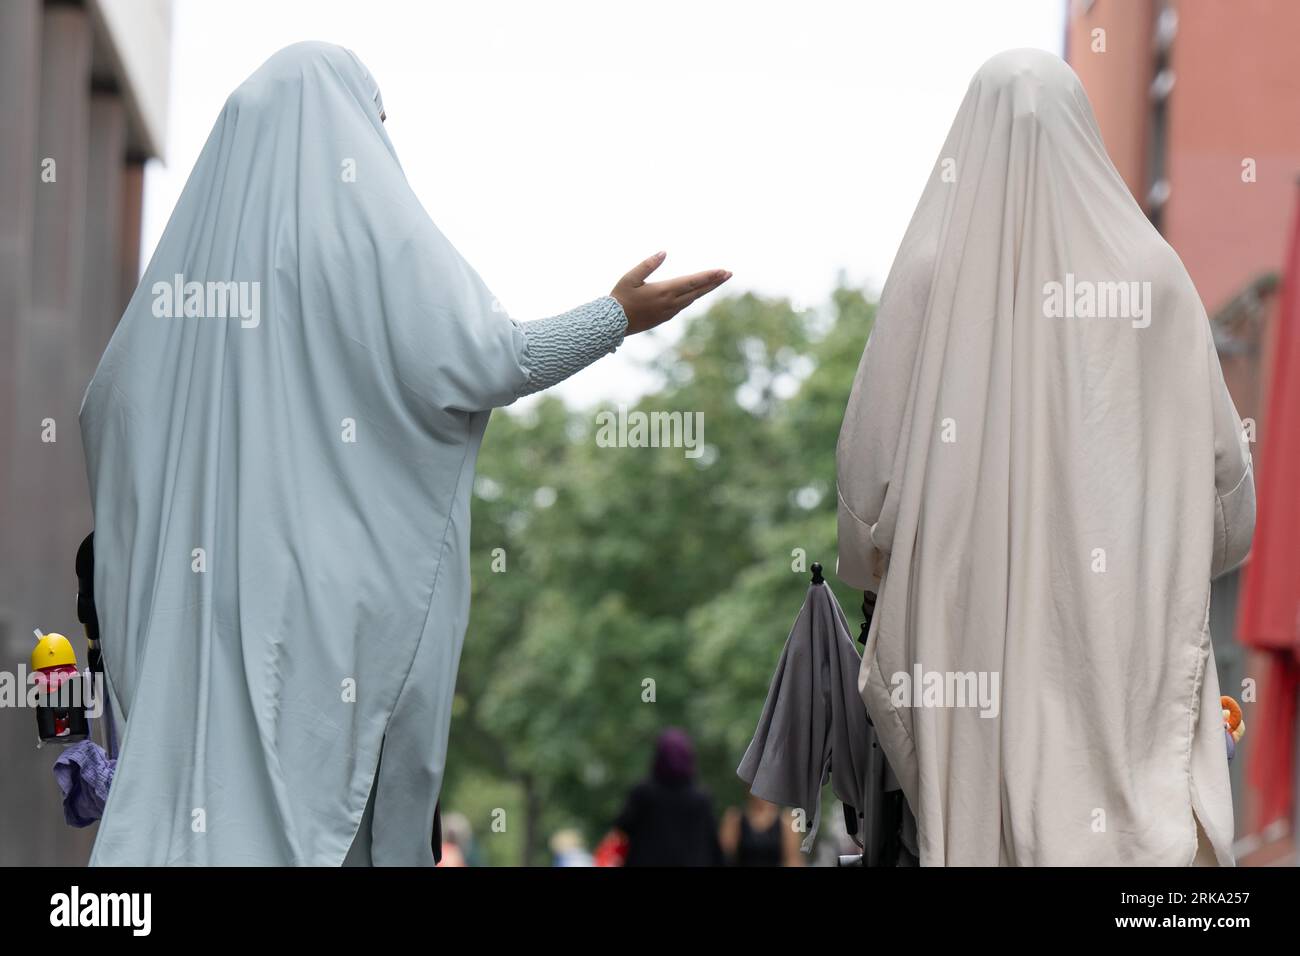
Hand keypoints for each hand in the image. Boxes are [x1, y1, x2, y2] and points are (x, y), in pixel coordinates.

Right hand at [611, 252, 730, 334]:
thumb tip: (663, 252)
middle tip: (728, 273)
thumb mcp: (630, 277)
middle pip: (698, 291)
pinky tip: (697, 292)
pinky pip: (684, 305)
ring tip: (717, 281)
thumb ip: (647, 264)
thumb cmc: (620, 298)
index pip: (692, 282)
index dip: (709, 276)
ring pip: (692, 299)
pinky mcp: (664, 317)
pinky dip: (693, 297)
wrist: (613, 324)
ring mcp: (668, 312)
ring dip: (705, 289)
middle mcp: (670, 303)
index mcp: (664, 291)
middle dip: (714, 282)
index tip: (723, 271)